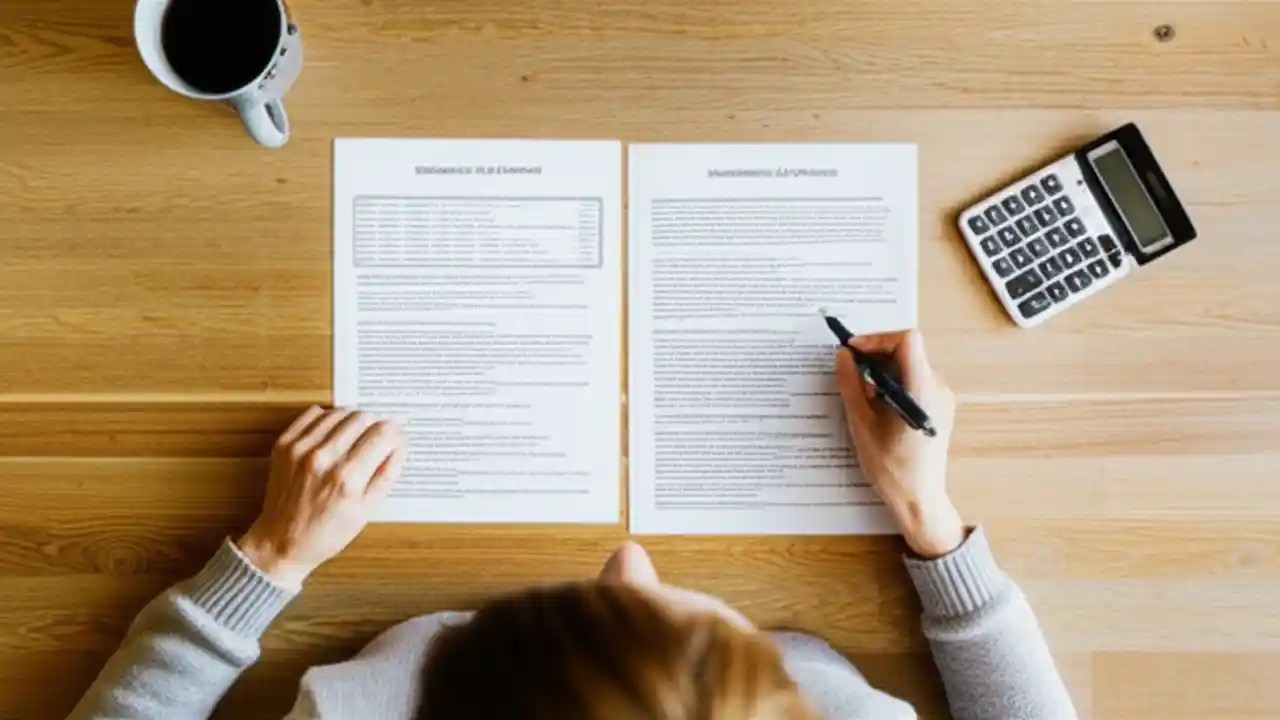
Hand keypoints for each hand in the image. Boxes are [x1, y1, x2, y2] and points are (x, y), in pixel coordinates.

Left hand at [238, 407, 407, 587]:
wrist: (281, 542)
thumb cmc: (324, 533)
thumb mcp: (366, 511)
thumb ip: (386, 474)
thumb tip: (400, 443)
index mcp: (348, 478)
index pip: (382, 434)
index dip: (395, 431)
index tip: (397, 434)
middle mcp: (324, 458)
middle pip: (362, 418)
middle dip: (376, 423)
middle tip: (377, 435)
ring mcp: (301, 449)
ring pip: (339, 412)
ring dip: (354, 418)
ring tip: (356, 433)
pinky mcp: (284, 445)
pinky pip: (313, 414)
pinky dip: (328, 417)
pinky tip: (333, 430)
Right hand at [835, 330, 963, 557]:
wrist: (919, 499)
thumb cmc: (891, 469)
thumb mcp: (862, 425)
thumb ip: (851, 385)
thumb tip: (843, 357)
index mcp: (922, 391)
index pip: (907, 341)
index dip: (877, 339)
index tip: (853, 350)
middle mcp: (937, 389)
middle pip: (907, 352)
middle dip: (876, 355)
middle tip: (850, 371)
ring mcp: (941, 398)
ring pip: (909, 366)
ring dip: (882, 372)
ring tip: (861, 395)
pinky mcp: (938, 407)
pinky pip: (914, 382)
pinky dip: (892, 384)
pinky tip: (876, 407)